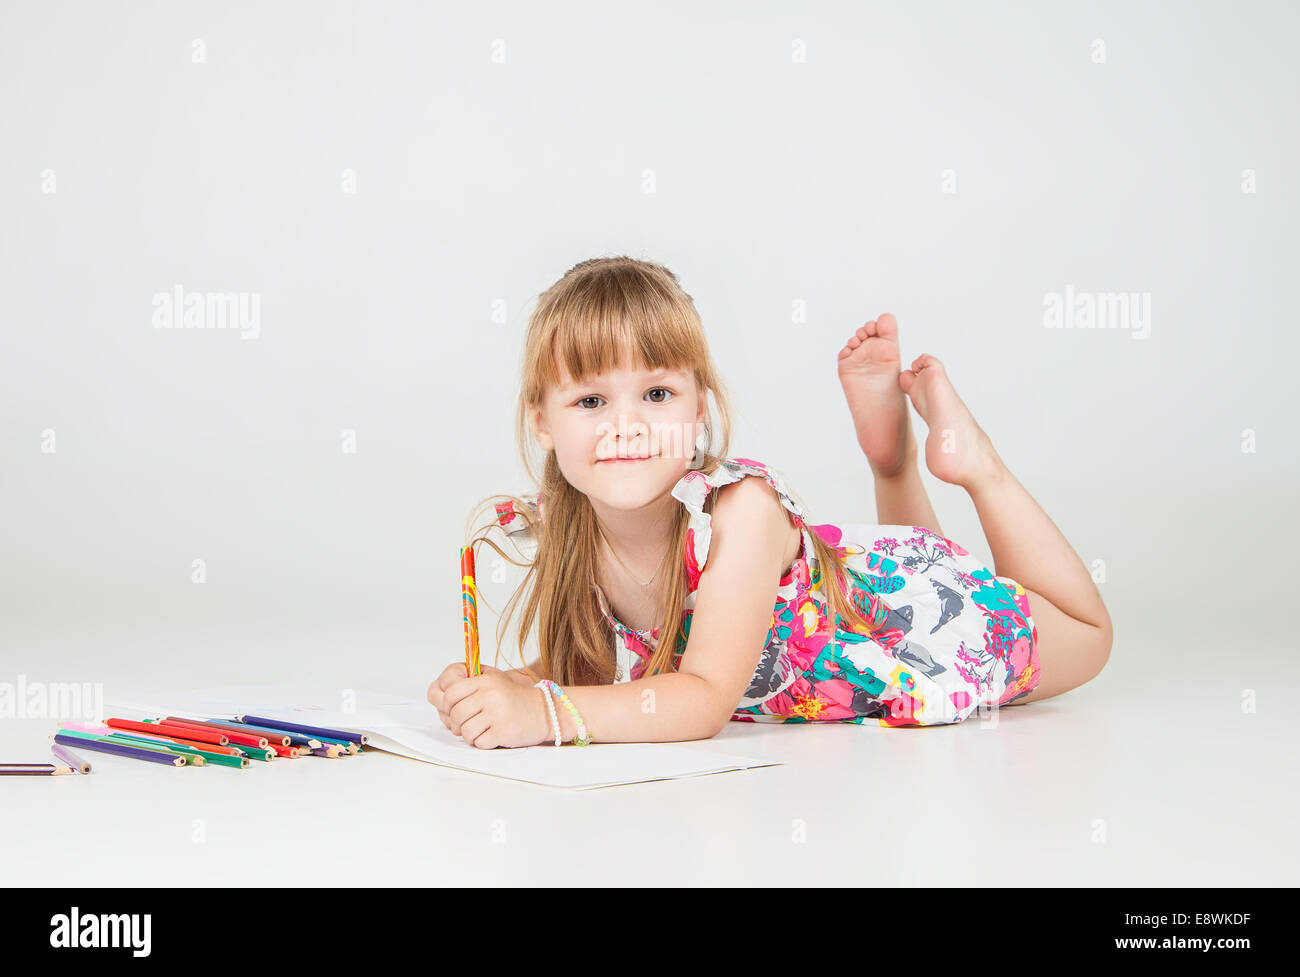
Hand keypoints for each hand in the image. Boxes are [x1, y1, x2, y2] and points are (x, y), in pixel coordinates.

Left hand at [427, 664, 548, 748]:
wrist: (547, 711)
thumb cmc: (515, 698)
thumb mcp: (493, 681)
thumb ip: (466, 684)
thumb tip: (436, 695)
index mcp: (484, 680)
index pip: (450, 693)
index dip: (448, 705)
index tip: (456, 709)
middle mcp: (490, 694)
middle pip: (455, 714)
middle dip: (459, 723)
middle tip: (470, 723)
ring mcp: (497, 713)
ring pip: (465, 731)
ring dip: (470, 735)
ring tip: (482, 730)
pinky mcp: (503, 731)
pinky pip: (479, 742)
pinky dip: (483, 743)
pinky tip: (493, 735)